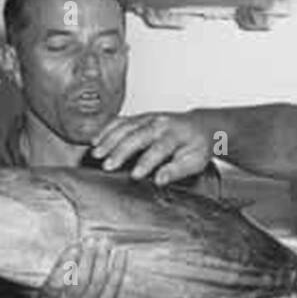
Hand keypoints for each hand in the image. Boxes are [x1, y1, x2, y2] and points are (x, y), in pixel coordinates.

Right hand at [39, 237, 126, 297]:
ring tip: (105, 242)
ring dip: (102, 259)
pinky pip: (114, 286)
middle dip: (87, 257)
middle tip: (91, 240)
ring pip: (98, 281)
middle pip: (81, 280)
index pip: (57, 282)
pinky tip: (121, 253)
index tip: (74, 248)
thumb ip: (56, 273)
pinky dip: (118, 268)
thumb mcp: (44, 293)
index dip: (66, 264)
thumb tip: (76, 246)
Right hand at [91, 111, 215, 184]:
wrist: (200, 126)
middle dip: (121, 151)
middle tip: (108, 165)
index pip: (159, 149)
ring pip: (125, 127)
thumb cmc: (197, 147)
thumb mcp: (195, 162)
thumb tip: (160, 180)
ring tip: (96, 154)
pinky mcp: (139, 118)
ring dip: (109, 139)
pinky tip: (96, 140)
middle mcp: (160, 123)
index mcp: (176, 135)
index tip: (135, 175)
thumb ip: (177, 171)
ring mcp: (148, 118)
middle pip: (137, 136)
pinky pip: (120, 121)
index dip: (146, 162)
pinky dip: (106, 129)